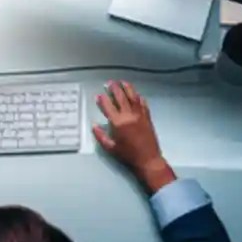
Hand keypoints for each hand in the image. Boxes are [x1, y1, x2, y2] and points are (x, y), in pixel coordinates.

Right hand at [93, 80, 175, 194]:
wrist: (148, 159)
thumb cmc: (128, 155)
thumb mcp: (110, 148)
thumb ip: (101, 136)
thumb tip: (94, 126)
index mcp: (118, 123)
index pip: (108, 107)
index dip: (103, 100)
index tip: (99, 95)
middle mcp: (128, 116)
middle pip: (121, 98)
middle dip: (115, 89)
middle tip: (110, 83)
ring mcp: (139, 115)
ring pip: (133, 97)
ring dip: (127, 88)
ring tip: (123, 82)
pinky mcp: (147, 118)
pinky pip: (143, 104)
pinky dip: (139, 98)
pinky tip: (137, 95)